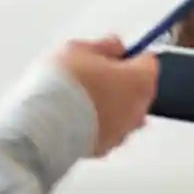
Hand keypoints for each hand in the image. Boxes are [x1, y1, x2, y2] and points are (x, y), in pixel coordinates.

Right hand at [53, 37, 158, 156]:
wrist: (45, 124)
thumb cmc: (64, 85)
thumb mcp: (80, 49)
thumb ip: (105, 46)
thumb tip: (115, 46)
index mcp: (140, 80)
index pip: (148, 62)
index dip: (131, 56)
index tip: (116, 53)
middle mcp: (138, 109)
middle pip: (137, 90)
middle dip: (120, 81)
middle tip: (93, 73)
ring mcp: (122, 131)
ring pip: (123, 113)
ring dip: (109, 104)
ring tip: (79, 96)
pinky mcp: (105, 148)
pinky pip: (106, 130)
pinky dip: (96, 123)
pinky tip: (74, 115)